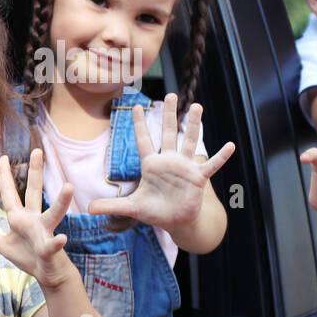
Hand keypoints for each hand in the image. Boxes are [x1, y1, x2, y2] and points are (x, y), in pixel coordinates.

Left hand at [0, 150, 73, 287]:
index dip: (6, 177)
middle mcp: (34, 220)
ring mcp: (44, 233)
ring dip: (61, 201)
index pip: (10, 194)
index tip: (4, 157)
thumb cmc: (29, 257)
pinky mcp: (51, 249)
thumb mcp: (5, 248)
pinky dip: (57, 242)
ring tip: (69, 186)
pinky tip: (62, 239)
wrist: (48, 274)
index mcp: (21, 218)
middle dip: (36, 172)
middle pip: (34, 192)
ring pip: (53, 214)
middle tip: (37, 151)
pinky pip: (54, 245)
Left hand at [86, 93, 234, 227]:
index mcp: (151, 165)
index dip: (140, 125)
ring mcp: (185, 167)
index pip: (144, 141)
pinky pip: (211, 165)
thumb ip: (111, 206)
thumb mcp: (132, 208)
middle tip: (170, 94)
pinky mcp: (198, 178)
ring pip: (189, 142)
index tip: (136, 106)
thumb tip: (87, 208)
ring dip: (193, 125)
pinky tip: (230, 145)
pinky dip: (220, 156)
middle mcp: (169, 161)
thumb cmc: (155, 211)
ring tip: (197, 106)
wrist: (177, 221)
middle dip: (168, 114)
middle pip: (167, 133)